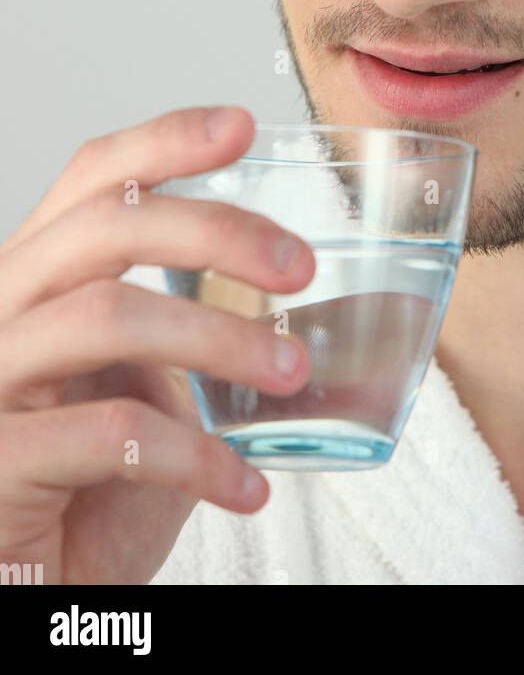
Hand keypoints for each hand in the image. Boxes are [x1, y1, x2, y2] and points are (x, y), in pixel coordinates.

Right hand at [0, 106, 314, 584]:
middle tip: (298, 267)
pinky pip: (109, 435)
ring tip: (293, 372)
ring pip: (104, 317)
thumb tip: (281, 296)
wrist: (33, 592)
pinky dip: (196, 456)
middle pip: (102, 227)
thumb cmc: (88, 496)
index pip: (90, 180)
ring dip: (219, 340)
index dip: (163, 142)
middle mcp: (0, 313)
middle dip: (215, 232)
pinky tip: (243, 483)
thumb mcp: (141, 392)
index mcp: (38, 281)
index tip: (242, 125)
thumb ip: (178, 335)